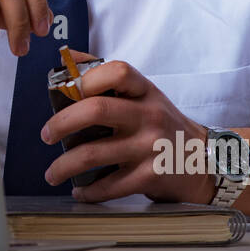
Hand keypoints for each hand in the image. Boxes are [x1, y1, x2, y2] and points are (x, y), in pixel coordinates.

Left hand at [41, 50, 217, 203]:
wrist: (203, 160)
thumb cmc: (163, 124)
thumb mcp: (143, 94)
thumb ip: (105, 74)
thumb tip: (64, 58)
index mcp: (145, 91)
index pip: (116, 71)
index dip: (85, 78)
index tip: (63, 92)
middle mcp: (149, 115)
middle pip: (96, 110)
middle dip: (61, 123)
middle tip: (46, 135)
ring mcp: (151, 147)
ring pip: (94, 153)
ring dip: (64, 166)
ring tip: (52, 173)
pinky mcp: (151, 176)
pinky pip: (110, 185)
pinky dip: (88, 192)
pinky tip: (79, 191)